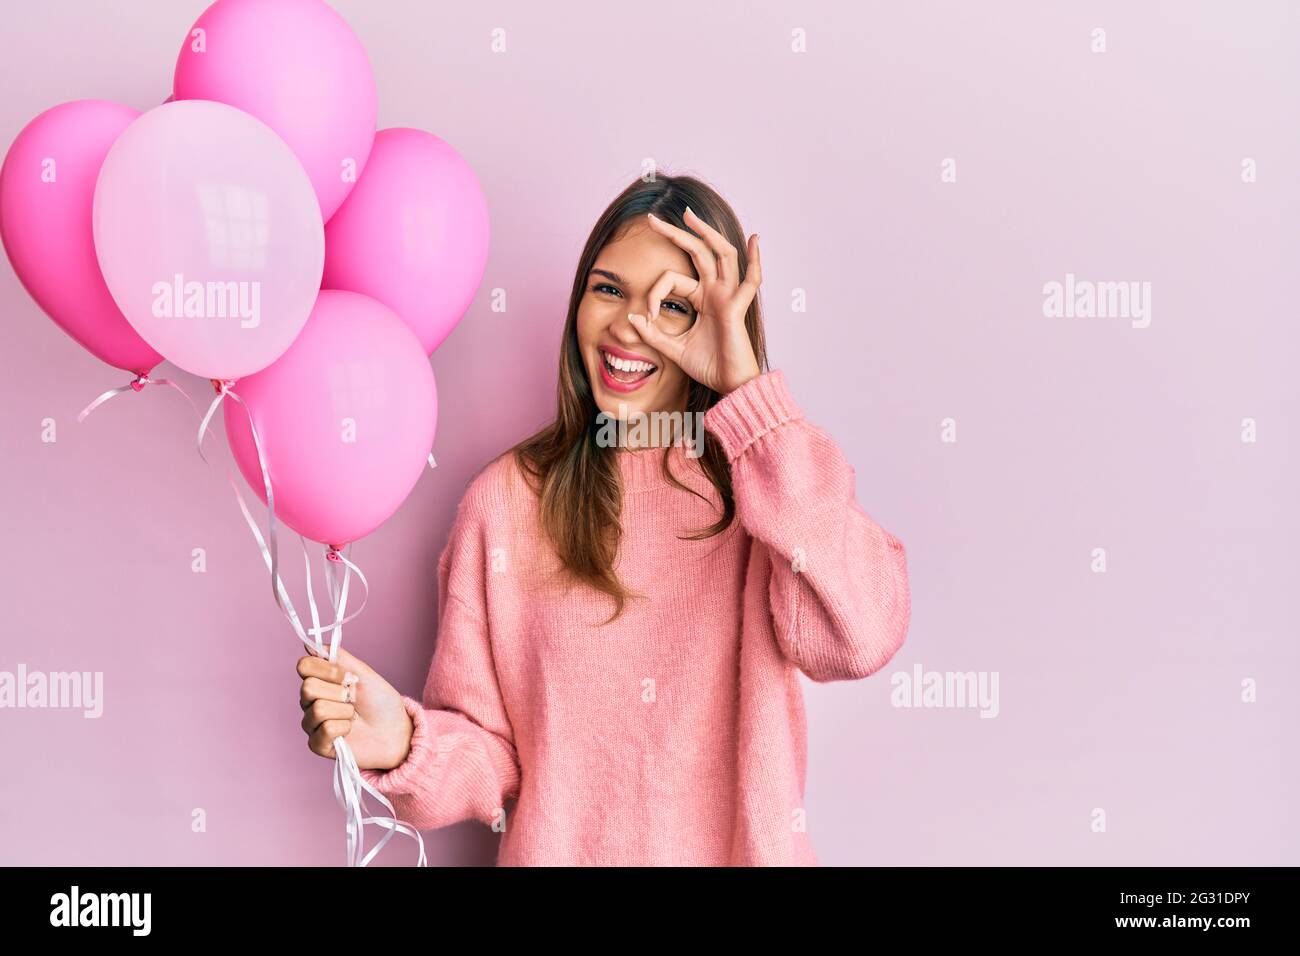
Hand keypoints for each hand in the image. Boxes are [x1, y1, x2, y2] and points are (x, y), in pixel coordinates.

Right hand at [298, 646, 411, 770]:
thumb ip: (338, 657)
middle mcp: (311, 701)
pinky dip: (344, 727)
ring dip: (345, 711)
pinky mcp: (317, 744)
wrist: (395, 730)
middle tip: (353, 698)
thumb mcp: (363, 673)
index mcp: (320, 681)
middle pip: (308, 688)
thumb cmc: (380, 702)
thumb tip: (309, 644)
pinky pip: (325, 730)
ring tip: (354, 716)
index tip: (348, 676)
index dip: (327, 670)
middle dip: (339, 691)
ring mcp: (312, 723)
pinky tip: (349, 730)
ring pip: (318, 709)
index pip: (304, 666)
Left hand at [626, 206, 762, 393]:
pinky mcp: (738, 307)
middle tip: (654, 218)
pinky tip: (754, 239)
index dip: (656, 294)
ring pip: (721, 254)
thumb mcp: (673, 348)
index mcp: (702, 299)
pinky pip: (751, 281)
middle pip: (698, 252)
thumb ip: (653, 334)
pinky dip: (756, 259)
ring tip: (689, 215)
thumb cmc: (708, 367)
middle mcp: (716, 292)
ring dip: (707, 232)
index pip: (673, 280)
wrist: (729, 386)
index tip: (648, 317)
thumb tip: (632, 319)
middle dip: (677, 233)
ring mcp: (729, 296)